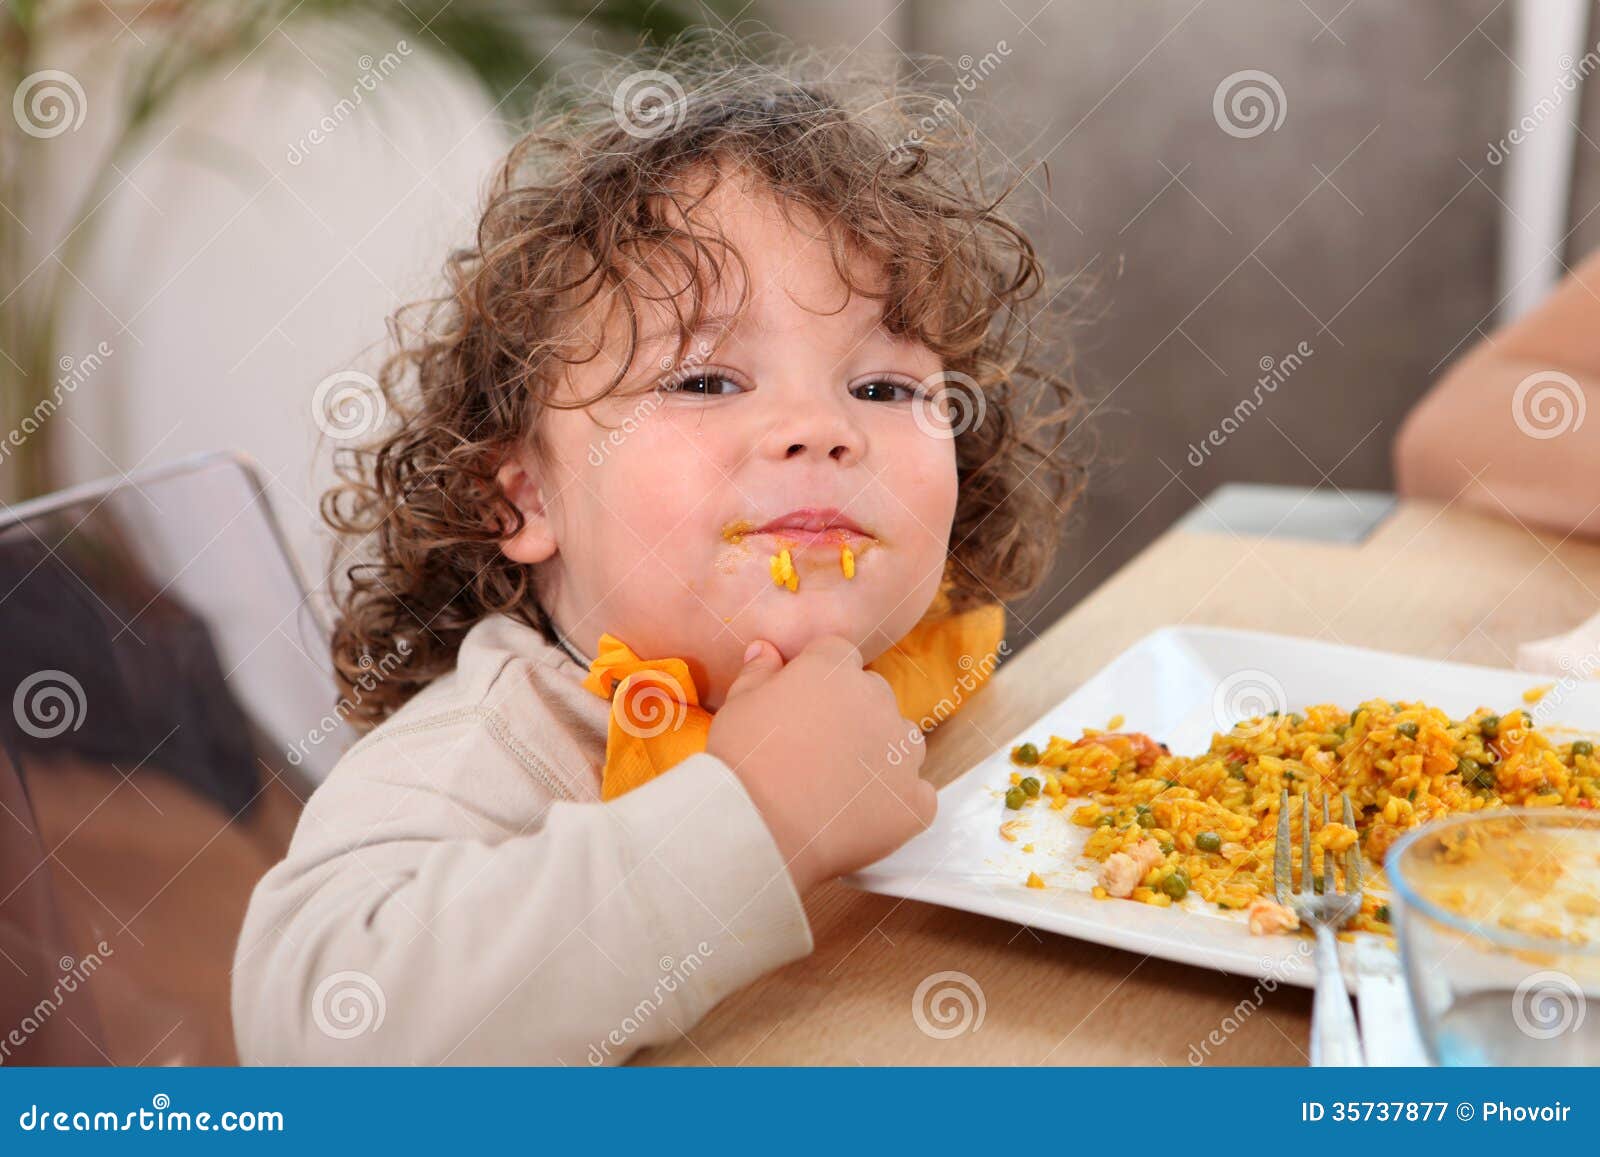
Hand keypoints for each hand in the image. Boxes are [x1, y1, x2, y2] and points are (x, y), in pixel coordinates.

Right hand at [706, 635, 936, 893]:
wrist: (756, 828)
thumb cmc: (742, 762)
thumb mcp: (738, 705)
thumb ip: (758, 672)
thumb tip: (766, 648)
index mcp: (834, 669)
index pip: (839, 655)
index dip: (820, 679)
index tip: (802, 706)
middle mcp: (877, 700)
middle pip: (875, 695)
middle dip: (853, 713)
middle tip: (817, 748)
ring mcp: (900, 752)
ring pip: (901, 741)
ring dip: (881, 753)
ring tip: (842, 782)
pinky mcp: (913, 800)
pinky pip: (916, 793)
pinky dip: (896, 801)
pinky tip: (863, 814)